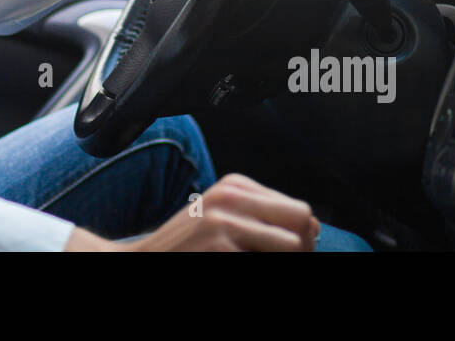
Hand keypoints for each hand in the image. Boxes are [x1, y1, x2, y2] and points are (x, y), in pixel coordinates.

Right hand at [64, 174, 319, 251]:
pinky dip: (262, 267)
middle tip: (283, 262)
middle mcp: (231, 195)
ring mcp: (224, 219)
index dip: (302, 239)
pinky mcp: (220, 244)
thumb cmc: (185, 248)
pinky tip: (237, 264)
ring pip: (293, 244)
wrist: (143, 261)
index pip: (298, 210)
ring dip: (286, 260)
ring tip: (259, 264)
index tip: (288, 254)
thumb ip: (262, 218)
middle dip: (303, 248)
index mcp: (235, 185)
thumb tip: (312, 226)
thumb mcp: (222, 220)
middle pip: (302, 220)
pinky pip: (266, 260)